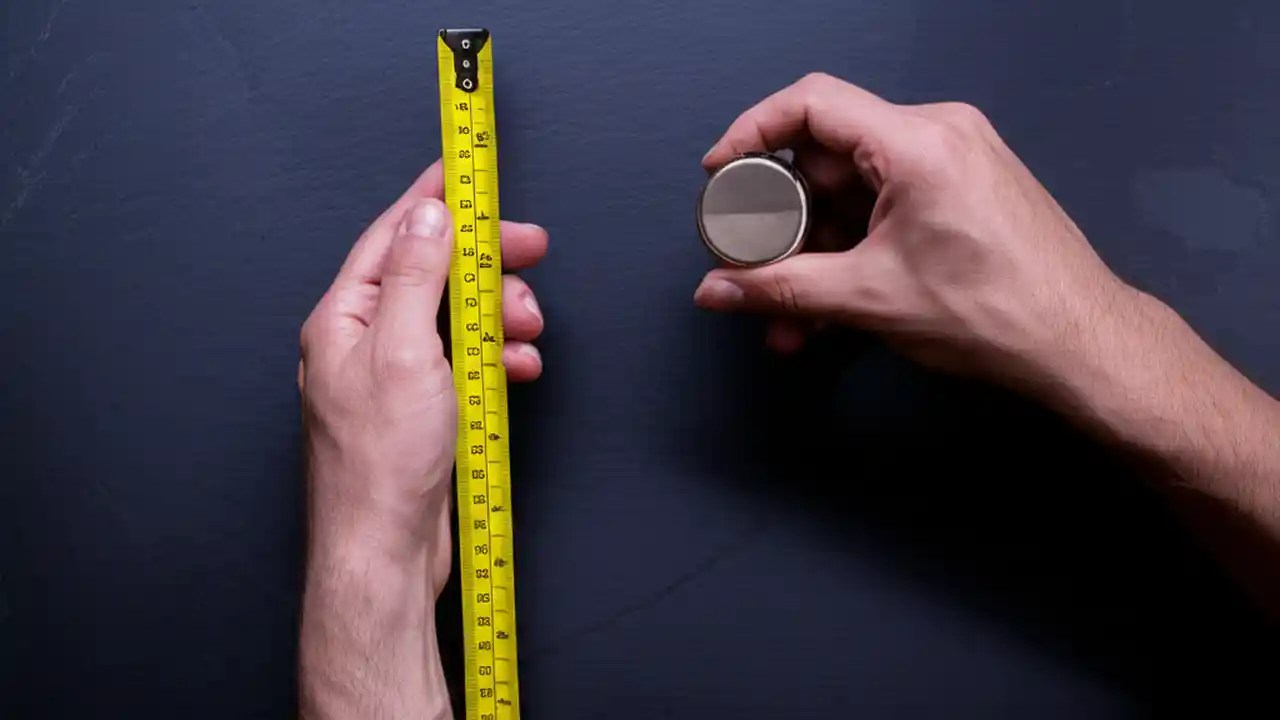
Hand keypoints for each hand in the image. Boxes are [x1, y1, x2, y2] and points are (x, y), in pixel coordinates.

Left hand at [299, 158, 546, 585]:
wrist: (385, 551)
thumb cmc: (380, 465)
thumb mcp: (405, 351)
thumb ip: (418, 278)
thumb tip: (430, 219)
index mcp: (345, 318)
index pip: (393, 237)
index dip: (434, 200)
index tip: (468, 172)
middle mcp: (366, 342)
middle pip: (432, 274)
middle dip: (485, 264)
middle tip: (531, 249)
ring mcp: (396, 377)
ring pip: (457, 318)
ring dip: (500, 315)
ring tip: (528, 329)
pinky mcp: (425, 409)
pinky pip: (468, 362)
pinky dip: (499, 357)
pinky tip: (518, 367)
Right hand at [694, 73, 1129, 387]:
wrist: (1079, 345)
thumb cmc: (999, 313)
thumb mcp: (869, 299)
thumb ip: (781, 289)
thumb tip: (717, 290)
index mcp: (918, 143)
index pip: (812, 105)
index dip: (753, 133)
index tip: (720, 173)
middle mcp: (939, 136)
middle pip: (827, 158)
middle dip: (783, 224)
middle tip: (753, 268)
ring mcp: (954, 163)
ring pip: (853, 194)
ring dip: (815, 252)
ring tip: (790, 318)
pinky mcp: (961, 193)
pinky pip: (884, 209)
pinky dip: (851, 251)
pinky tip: (827, 308)